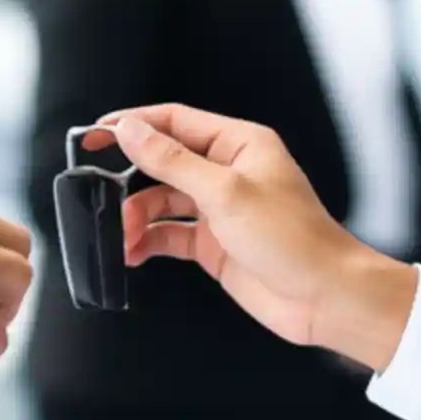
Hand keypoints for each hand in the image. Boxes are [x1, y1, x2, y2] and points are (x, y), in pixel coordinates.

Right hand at [87, 104, 416, 371]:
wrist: (326, 298)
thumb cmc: (294, 240)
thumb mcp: (225, 193)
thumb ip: (172, 161)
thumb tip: (130, 131)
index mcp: (240, 144)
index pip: (175, 121)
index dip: (133, 125)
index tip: (96, 134)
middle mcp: (228, 173)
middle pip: (163, 163)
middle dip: (129, 179)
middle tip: (95, 191)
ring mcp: (220, 211)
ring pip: (161, 202)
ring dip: (136, 218)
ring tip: (121, 236)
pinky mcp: (215, 246)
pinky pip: (169, 236)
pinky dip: (148, 243)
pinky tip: (132, 254)